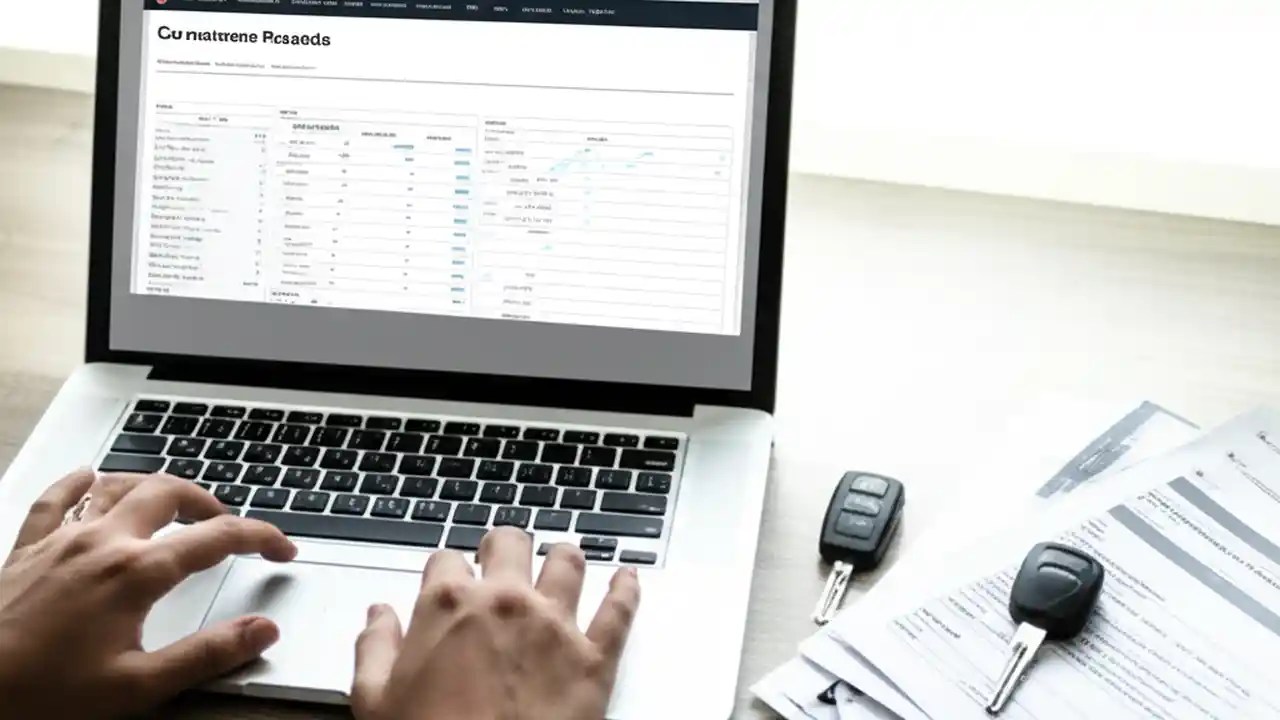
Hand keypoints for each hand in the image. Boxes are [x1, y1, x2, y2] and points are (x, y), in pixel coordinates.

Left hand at [0, 470, 296, 719]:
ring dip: (154, 487)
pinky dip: (78, 484)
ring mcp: (61, 541)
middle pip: (169, 494)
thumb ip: (208, 655)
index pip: (217, 538)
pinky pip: (55, 500)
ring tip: (175, 502)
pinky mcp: (27, 550)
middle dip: (208, 502)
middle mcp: (102, 543)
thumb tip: (262, 631)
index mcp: (136, 573)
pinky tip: (89, 478)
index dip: (261, 537)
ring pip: (118, 486)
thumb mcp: (139, 686)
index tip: (281, 547)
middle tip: (227, 523)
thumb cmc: (42, 694)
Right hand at [352, 527, 640, 719]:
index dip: (445, 571)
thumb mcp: (375, 701)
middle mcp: (505, 601)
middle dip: (503, 548)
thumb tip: (379, 614)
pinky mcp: (595, 657)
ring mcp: (555, 625)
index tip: (447, 582)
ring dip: (561, 559)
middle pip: (511, 542)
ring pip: (568, 562)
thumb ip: (375, 647)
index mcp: (448, 605)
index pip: (445, 559)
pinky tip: (627, 577)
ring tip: (559, 564)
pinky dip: (626, 589)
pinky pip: (620, 610)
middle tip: (501, 561)